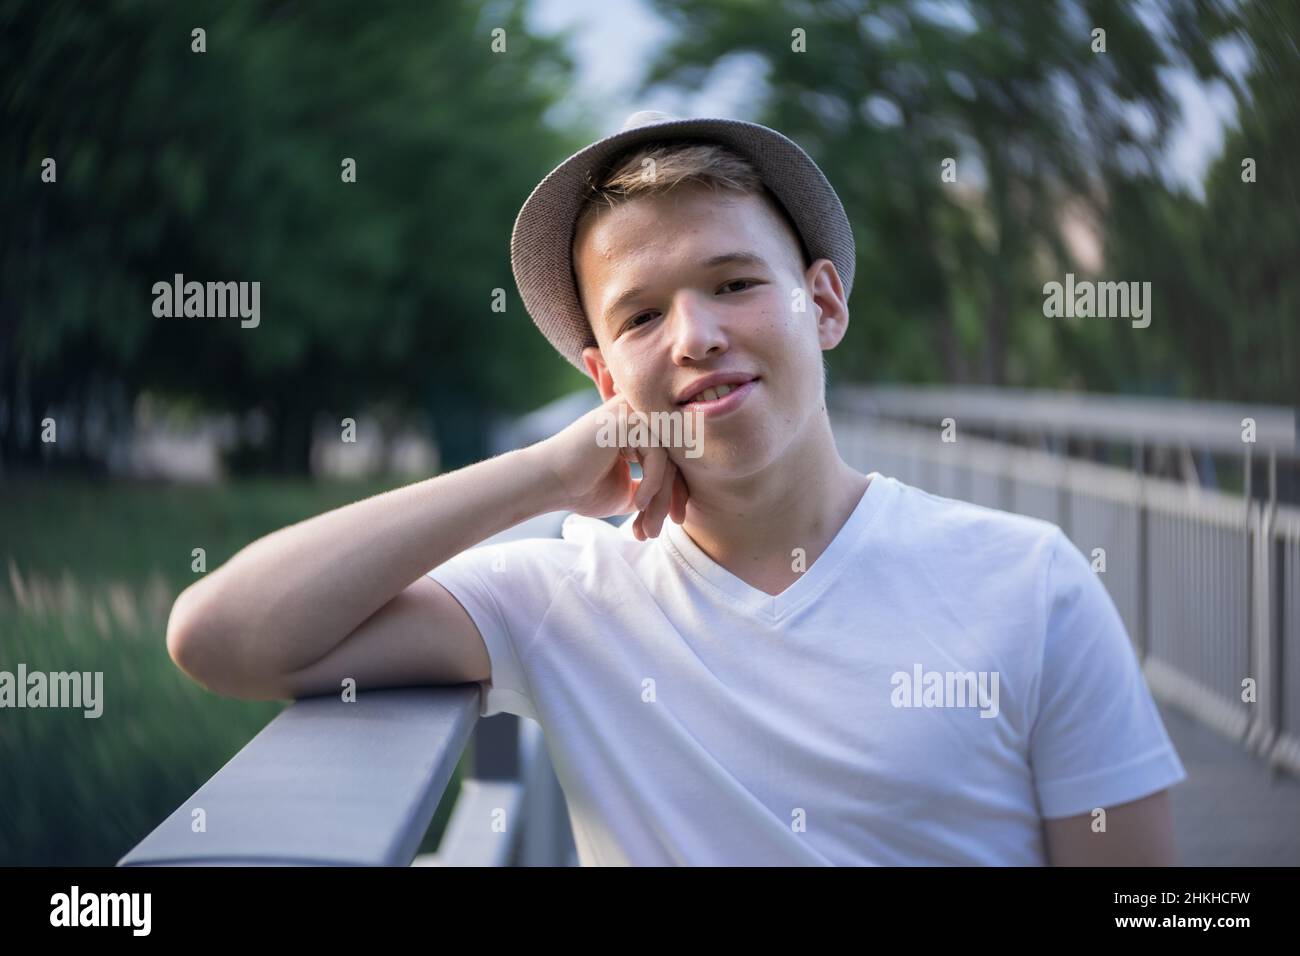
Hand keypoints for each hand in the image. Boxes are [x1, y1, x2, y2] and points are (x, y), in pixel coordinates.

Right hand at [529, 392, 689, 537]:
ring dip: (661, 499)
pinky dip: (652, 485)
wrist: (548, 483)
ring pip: (668, 459)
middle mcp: (636, 414)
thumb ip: (651, 488)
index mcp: (635, 427)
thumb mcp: (626, 492)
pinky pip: (658, 456)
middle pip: (674, 457)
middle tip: (657, 532)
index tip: (674, 522)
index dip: (676, 491)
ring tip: (646, 528)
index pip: (672, 456)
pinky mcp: (626, 420)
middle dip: (670, 499)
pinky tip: (637, 504)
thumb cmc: (581, 488)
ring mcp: (632, 413)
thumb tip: (678, 498)